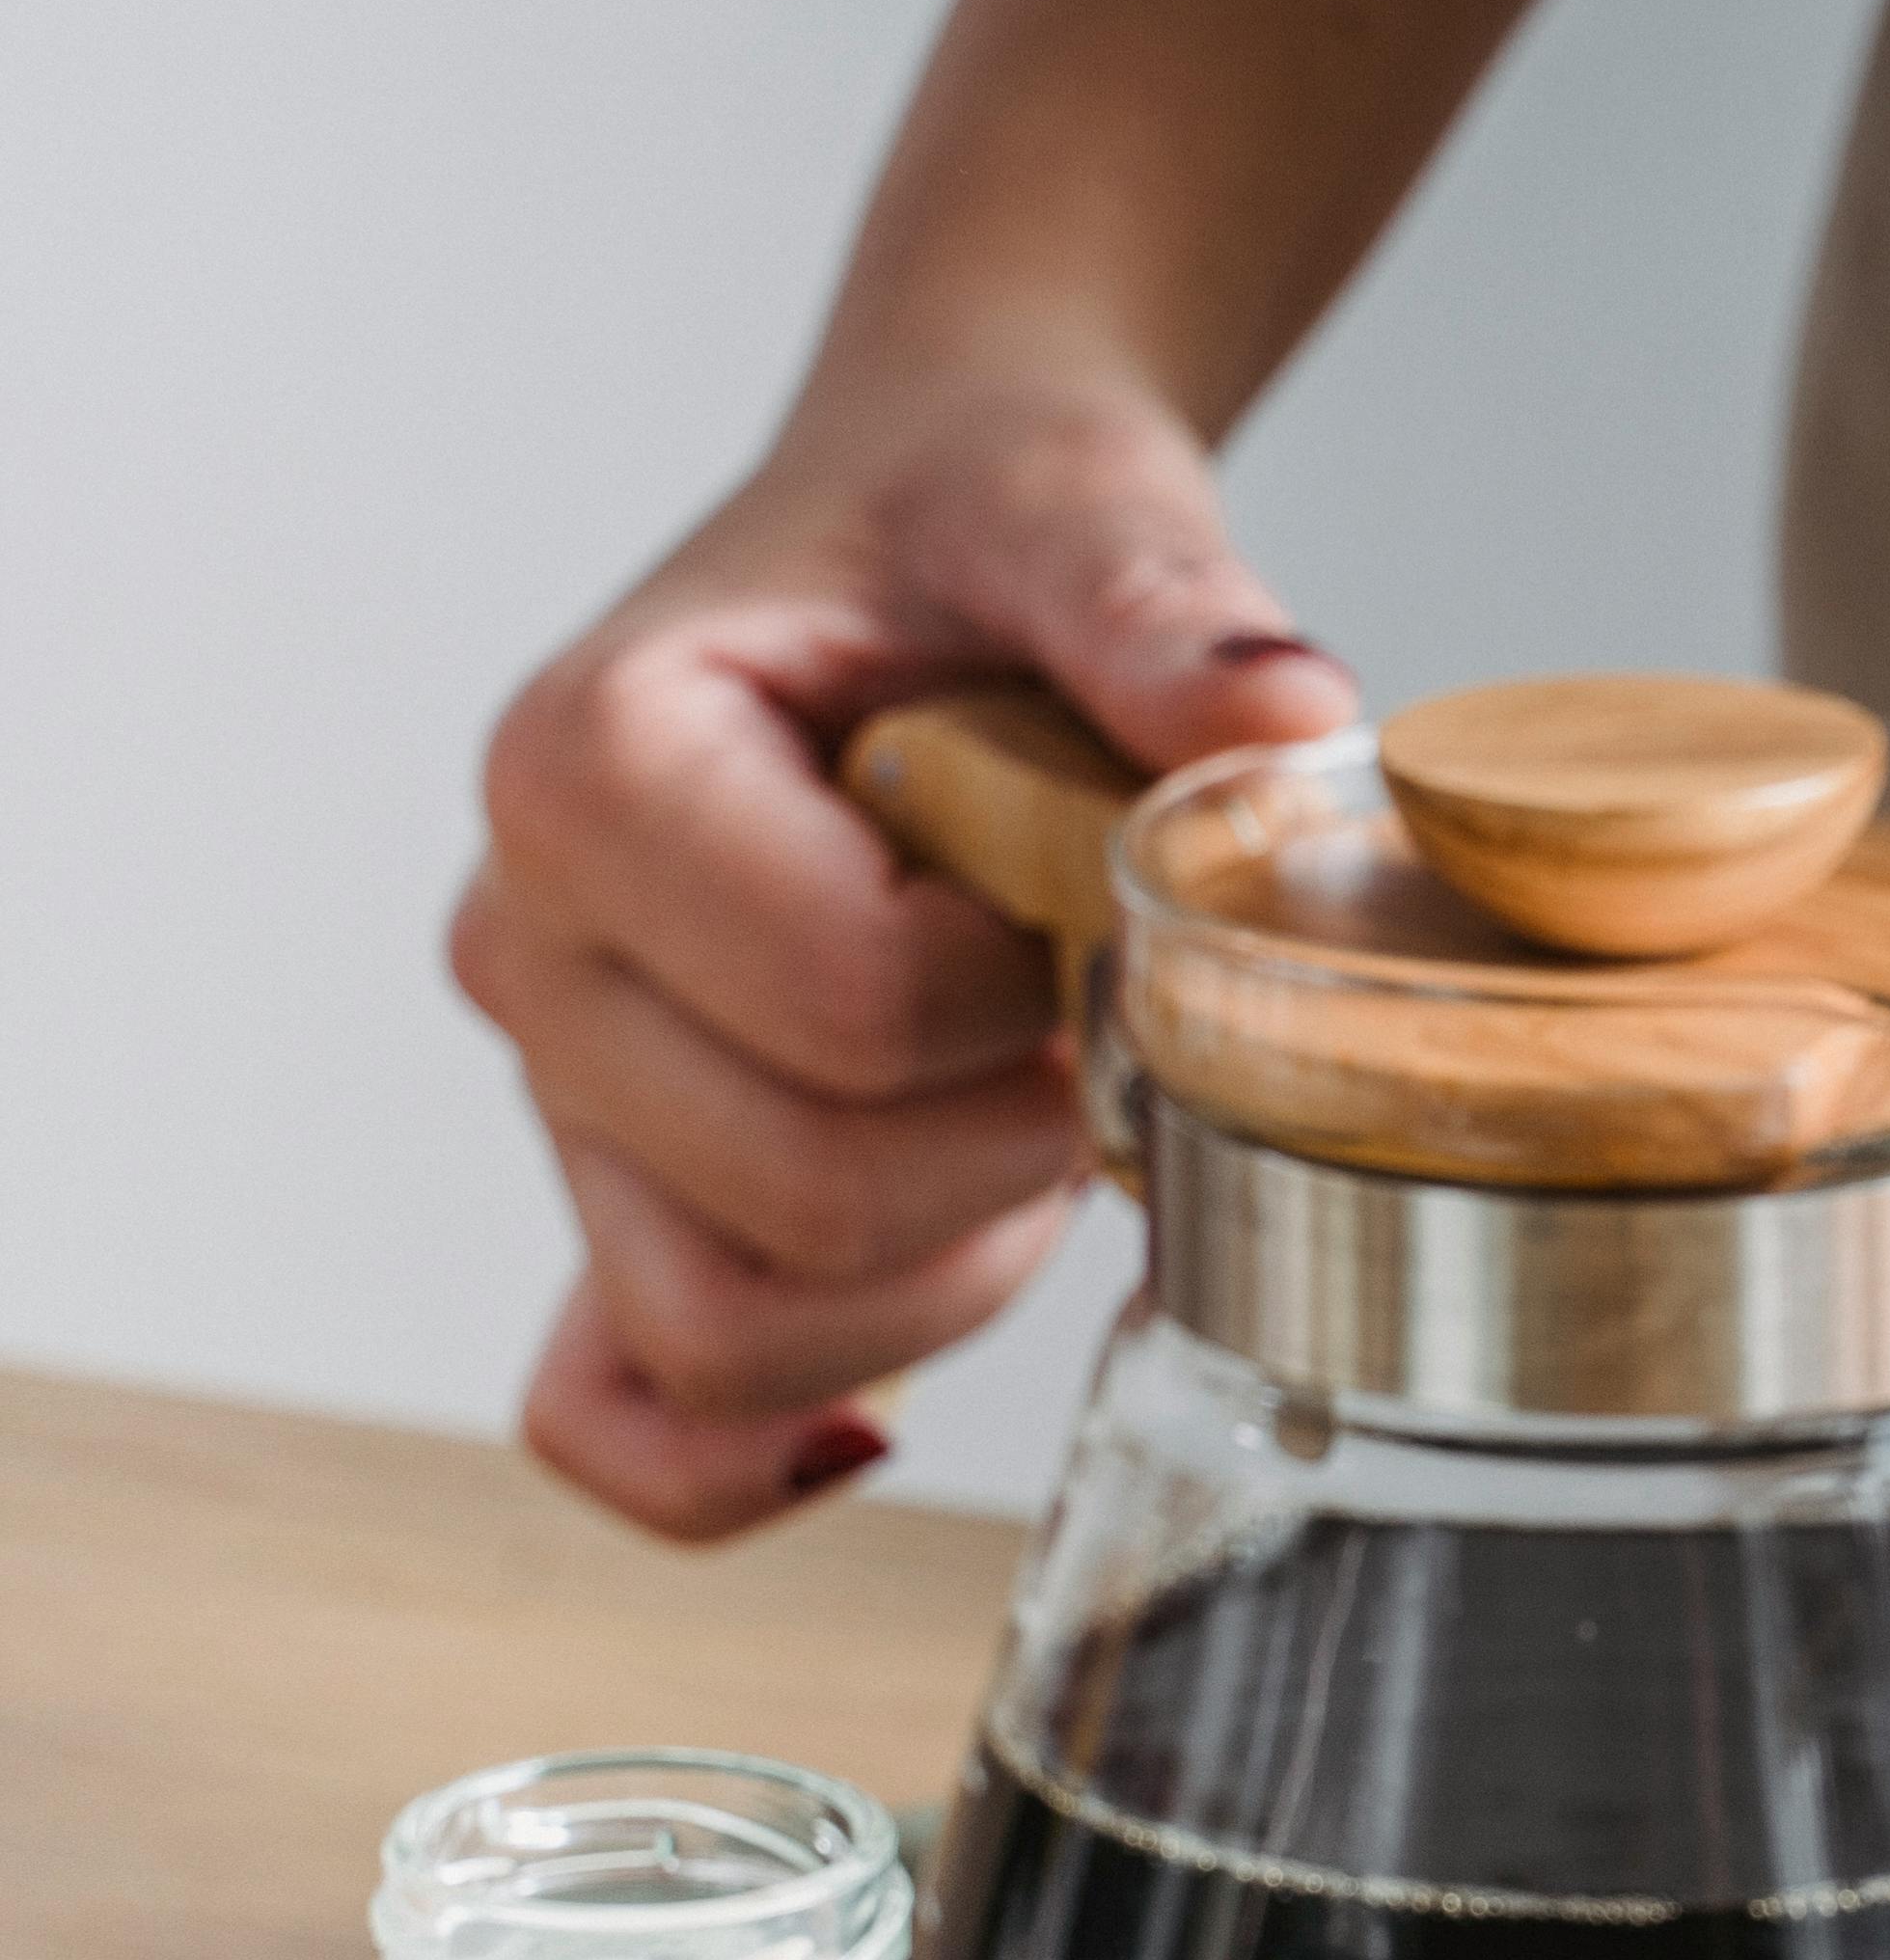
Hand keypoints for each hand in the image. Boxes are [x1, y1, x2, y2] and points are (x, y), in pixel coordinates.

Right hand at [454, 365, 1352, 1536]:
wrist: (917, 534)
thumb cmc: (966, 525)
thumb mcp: (1074, 509)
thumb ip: (1163, 609)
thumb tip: (1284, 720)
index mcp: (588, 767)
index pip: (839, 1002)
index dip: (1026, 991)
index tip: (1090, 895)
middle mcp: (533, 948)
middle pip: (795, 1197)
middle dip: (1007, 1140)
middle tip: (1094, 1018)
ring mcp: (567, 1098)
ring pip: (733, 1334)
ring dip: (937, 1277)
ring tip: (1021, 1112)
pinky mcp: (621, 1201)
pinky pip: (622, 1417)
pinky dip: (753, 1450)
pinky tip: (888, 1409)